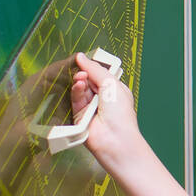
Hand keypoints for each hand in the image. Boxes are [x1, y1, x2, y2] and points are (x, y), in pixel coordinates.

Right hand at [71, 51, 141, 170]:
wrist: (115, 138)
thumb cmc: (120, 113)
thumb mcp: (111, 84)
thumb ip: (95, 69)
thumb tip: (81, 57)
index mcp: (115, 90)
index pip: (100, 75)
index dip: (92, 68)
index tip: (84, 60)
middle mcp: (103, 99)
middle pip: (88, 81)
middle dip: (85, 74)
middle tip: (82, 72)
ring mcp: (90, 108)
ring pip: (80, 89)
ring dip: (80, 82)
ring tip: (81, 79)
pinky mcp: (79, 116)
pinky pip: (75, 100)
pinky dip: (76, 91)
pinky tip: (78, 85)